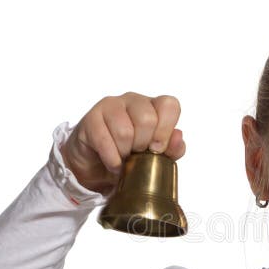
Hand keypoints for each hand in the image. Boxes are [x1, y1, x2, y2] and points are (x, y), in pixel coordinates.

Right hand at [60, 92, 184, 195]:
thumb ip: (173, 149)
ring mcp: (111, 105)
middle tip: (137, 154)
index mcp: (154, 107)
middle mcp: (133, 101)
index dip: (166, 129)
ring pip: (125, 131)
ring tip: (123, 158)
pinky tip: (113, 163)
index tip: (157, 149)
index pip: (169, 105)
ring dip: (125, 153)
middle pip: (147, 119)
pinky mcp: (91, 118)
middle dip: (143, 145)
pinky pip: (104, 139)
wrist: (98, 167)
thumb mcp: (157, 158)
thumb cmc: (130, 157)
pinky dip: (111, 158)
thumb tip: (178, 136)